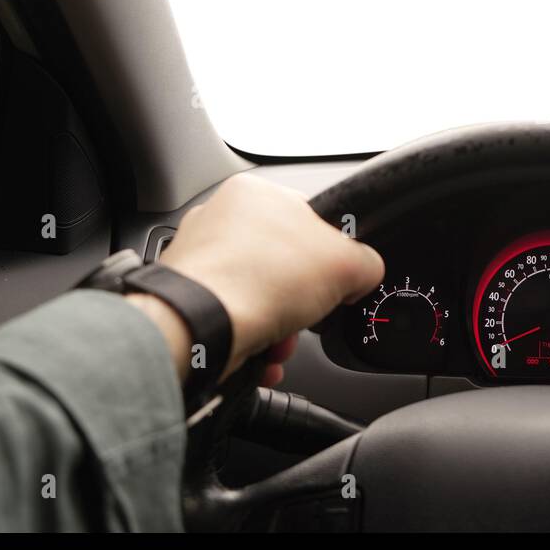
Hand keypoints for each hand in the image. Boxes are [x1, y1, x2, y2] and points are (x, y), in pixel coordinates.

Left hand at [127, 174, 383, 386]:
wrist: (199, 326)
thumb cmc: (258, 280)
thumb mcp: (348, 263)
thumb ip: (366, 263)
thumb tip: (363, 273)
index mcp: (255, 192)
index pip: (309, 218)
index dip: (331, 253)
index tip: (338, 279)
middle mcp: (219, 218)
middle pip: (283, 264)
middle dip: (302, 300)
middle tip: (310, 315)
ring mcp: (196, 259)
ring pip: (257, 297)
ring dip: (279, 327)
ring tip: (281, 343)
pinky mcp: (183, 300)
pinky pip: (230, 320)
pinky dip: (250, 343)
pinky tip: (260, 357)